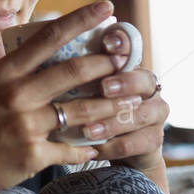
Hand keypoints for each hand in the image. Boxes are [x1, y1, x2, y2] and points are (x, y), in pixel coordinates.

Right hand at [0, 0, 144, 193]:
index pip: (48, 37)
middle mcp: (16, 94)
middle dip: (108, 64)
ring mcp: (25, 125)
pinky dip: (88, 148)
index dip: (81, 19)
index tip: (107, 7)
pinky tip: (99, 147)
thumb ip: (14, 74)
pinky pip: (72, 149)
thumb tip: (45, 55)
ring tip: (133, 103)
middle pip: (74, 71)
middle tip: (128, 61)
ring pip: (83, 111)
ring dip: (112, 107)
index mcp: (4, 73)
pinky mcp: (33, 155)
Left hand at [78, 53, 168, 168]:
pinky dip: (113, 147)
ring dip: (113, 122)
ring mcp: (155, 113)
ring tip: (88, 129)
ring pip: (140, 115)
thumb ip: (71, 73)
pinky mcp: (154, 139)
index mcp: (130, 68)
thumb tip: (39, 48)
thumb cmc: (90, 111)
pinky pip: (137, 143)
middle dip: (124, 82)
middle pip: (144, 80)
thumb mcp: (79, 90)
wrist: (114, 147)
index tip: (107, 43)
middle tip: (104, 87)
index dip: (123, 43)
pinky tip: (95, 150)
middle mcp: (147, 87)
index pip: (131, 49)